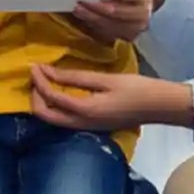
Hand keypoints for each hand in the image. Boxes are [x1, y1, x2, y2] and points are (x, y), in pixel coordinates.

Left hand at [29, 64, 193, 130]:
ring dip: (43, 101)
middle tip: (36, 75)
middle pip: (45, 115)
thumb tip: (49, 72)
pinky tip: (60, 91)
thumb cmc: (136, 89)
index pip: (51, 97)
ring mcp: (86, 128)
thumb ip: (76, 77)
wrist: (158, 107)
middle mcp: (80, 123)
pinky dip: (55, 106)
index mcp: (84, 110)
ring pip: (52, 119)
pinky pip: (63, 119)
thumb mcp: (106, 79)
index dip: (39, 80)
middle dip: (35, 95)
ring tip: (44, 81)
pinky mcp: (91, 126)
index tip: (34, 65)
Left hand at [72, 0, 151, 44]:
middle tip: (82, 0)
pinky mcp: (124, 36)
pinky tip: (83, 17)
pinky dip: (94, 25)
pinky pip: (107, 33)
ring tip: (77, 9)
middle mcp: (141, 14)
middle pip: (118, 13)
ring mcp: (133, 28)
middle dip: (98, 8)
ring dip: (92, 18)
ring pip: (110, 25)